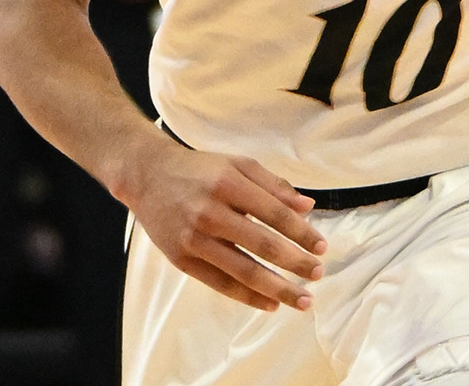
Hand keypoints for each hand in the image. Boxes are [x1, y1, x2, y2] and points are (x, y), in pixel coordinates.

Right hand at [119, 141, 327, 311]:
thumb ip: (273, 185)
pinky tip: (270, 304)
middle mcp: (210, 211)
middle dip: (295, 263)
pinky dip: (248, 297)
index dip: (302, 233)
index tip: (322, 248)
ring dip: (277, 289)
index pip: (274, 213)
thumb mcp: (236, 164)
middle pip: (262, 244)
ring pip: (243, 270)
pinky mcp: (181, 259)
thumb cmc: (199, 170)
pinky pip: (220, 283)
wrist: (146, 176)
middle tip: (318, 275)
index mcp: (228, 182)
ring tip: (302, 300)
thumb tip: (308, 207)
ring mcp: (194, 238)